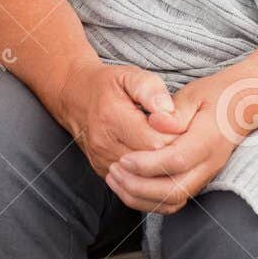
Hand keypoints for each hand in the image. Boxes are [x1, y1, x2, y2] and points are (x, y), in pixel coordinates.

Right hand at [58, 56, 179, 179]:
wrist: (75, 97)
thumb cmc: (108, 85)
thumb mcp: (130, 75)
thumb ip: (151, 89)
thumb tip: (168, 111)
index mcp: (112, 117)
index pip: (155, 143)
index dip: (175, 138)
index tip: (183, 126)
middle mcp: (104, 143)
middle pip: (150, 164)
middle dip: (171, 154)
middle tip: (182, 139)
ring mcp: (102, 160)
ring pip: (142, 178)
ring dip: (160, 168)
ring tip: (169, 149)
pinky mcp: (102, 171)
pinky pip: (132, 183)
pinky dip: (148, 175)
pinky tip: (156, 160)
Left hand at [105, 66, 257, 213]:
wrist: (242, 105)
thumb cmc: (214, 95)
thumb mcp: (193, 94)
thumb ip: (173, 110)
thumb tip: (156, 122)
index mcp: (208, 140)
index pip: (176, 161)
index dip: (146, 164)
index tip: (123, 159)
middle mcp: (209, 164)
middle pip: (174, 191)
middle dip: (139, 187)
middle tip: (114, 172)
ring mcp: (205, 175)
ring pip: (173, 201)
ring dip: (141, 198)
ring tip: (115, 181)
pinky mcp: (198, 180)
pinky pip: (174, 201)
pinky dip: (149, 200)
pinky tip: (129, 186)